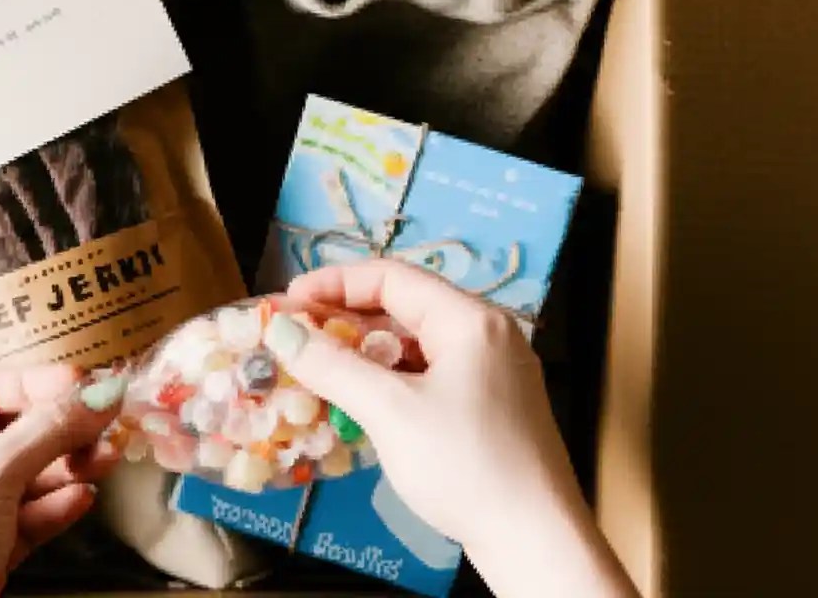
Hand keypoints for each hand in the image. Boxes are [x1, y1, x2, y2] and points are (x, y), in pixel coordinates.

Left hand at [0, 364, 126, 597]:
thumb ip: (48, 431)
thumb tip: (97, 395)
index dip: (34, 385)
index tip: (82, 385)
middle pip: (10, 433)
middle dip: (61, 430)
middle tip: (105, 423)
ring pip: (25, 476)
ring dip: (68, 467)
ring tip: (106, 459)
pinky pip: (26, 517)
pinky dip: (56, 506)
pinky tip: (83, 499)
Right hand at [266, 259, 637, 597]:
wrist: (535, 540)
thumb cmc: (465, 465)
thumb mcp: (390, 412)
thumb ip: (333, 366)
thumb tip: (282, 331)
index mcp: (470, 320)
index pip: (392, 277)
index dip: (334, 283)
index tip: (288, 301)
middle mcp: (486, 335)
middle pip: (404, 308)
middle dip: (344, 320)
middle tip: (295, 338)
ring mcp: (492, 372)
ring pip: (414, 345)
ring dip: (364, 353)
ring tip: (316, 369)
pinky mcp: (489, 407)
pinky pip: (428, 376)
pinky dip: (389, 381)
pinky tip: (356, 402)